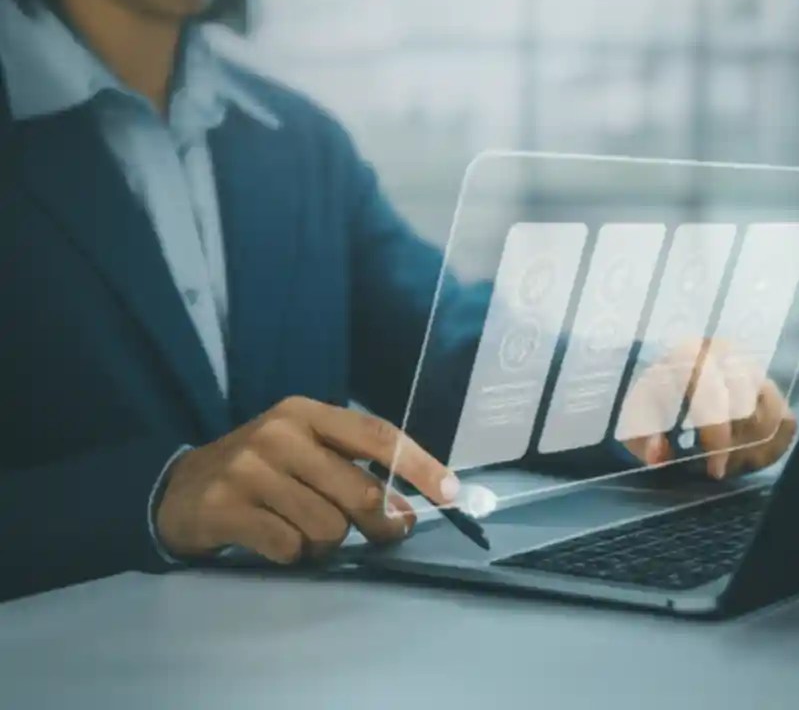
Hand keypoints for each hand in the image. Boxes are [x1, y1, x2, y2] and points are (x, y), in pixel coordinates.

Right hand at [156, 396, 457, 562]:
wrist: (178, 490)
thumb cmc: (259, 471)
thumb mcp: (303, 452)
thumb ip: (352, 470)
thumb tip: (408, 510)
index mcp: (307, 413)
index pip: (377, 435)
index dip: (419, 465)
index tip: (451, 493)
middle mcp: (280, 434)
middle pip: (360, 491)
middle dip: (378, 523)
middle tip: (380, 534)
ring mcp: (249, 470)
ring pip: (328, 526)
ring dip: (327, 543)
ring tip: (303, 532)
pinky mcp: (225, 508)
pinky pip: (290, 547)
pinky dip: (293, 554)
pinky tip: (274, 540)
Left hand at [619, 340, 797, 479]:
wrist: (670, 380)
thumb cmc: (653, 401)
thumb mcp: (637, 419)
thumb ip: (643, 438)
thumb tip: (659, 455)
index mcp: (690, 355)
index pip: (716, 397)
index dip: (718, 438)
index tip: (714, 471)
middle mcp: (728, 356)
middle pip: (750, 410)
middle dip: (736, 449)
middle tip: (719, 470)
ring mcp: (753, 369)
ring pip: (772, 416)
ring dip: (754, 449)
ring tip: (730, 462)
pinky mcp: (770, 386)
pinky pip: (786, 421)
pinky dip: (772, 446)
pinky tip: (747, 456)